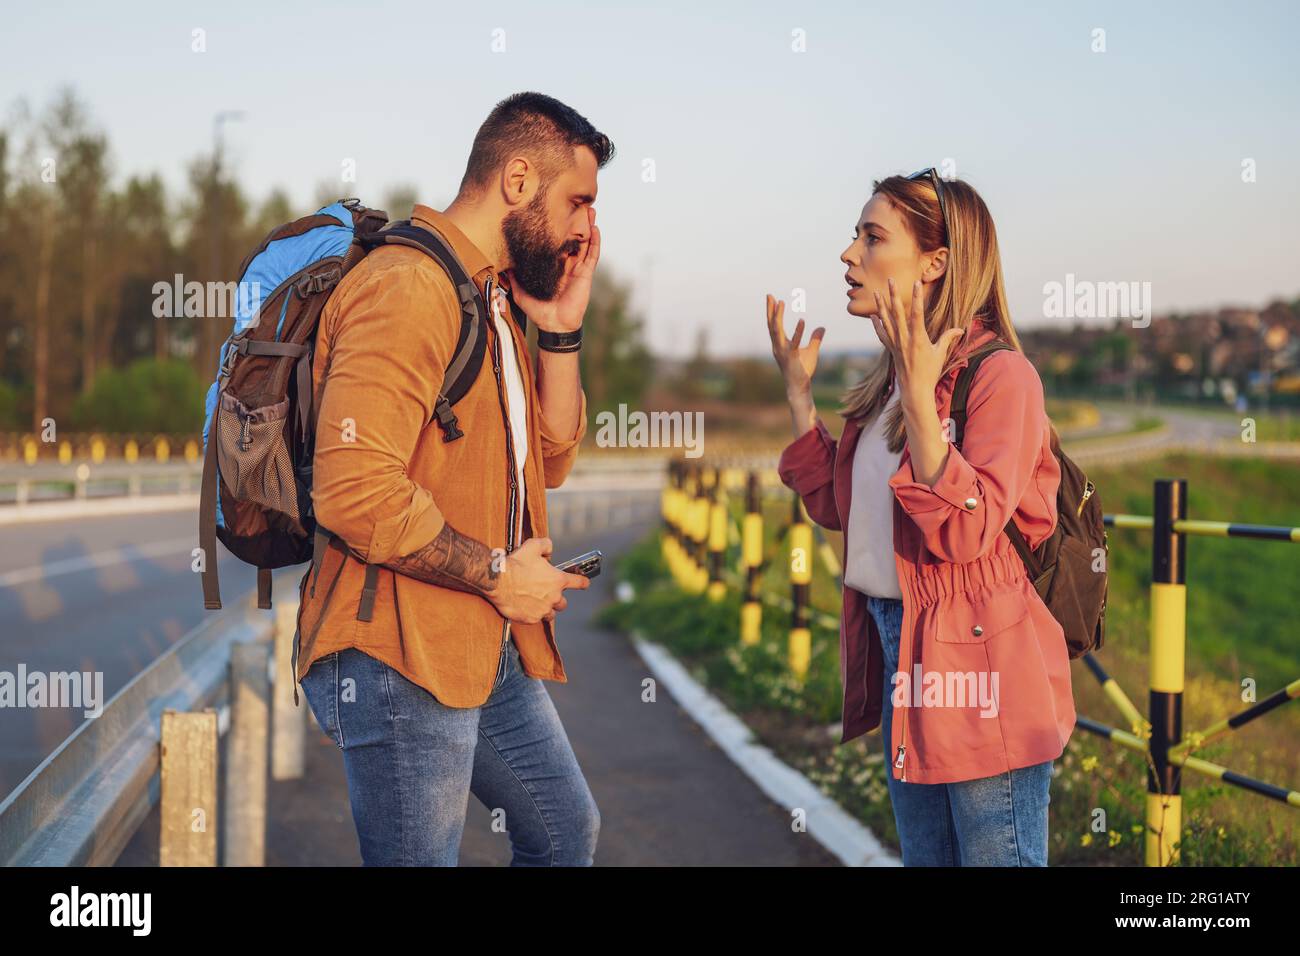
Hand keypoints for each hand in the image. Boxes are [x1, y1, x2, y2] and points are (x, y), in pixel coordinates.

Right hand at [487, 536, 589, 624]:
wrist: (498, 581)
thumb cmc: (516, 564)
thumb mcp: (533, 546)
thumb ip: (546, 545)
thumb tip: (549, 550)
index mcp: (557, 580)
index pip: (578, 582)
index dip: (583, 582)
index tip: (585, 584)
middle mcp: (553, 597)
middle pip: (563, 603)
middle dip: (558, 599)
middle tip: (548, 594)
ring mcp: (542, 610)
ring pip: (551, 614)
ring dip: (547, 609)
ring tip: (537, 603)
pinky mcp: (531, 619)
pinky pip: (536, 619)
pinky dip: (532, 615)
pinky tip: (525, 608)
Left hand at [504, 206, 599, 333]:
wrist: (553, 324)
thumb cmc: (538, 310)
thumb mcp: (519, 290)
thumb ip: (512, 276)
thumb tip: (500, 262)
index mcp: (553, 264)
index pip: (556, 241)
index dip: (557, 226)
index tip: (555, 209)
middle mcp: (566, 263)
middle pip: (573, 236)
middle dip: (575, 220)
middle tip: (575, 202)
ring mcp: (577, 267)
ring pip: (585, 242)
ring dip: (588, 226)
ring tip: (590, 209)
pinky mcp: (585, 274)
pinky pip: (592, 255)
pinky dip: (595, 241)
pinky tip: (596, 228)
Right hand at [765, 294, 824, 398]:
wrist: (799, 386)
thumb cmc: (803, 370)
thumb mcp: (811, 351)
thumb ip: (815, 338)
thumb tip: (822, 327)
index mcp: (780, 344)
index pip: (773, 325)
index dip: (772, 312)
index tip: (772, 299)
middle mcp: (778, 346)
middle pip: (771, 325)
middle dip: (770, 310)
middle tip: (769, 296)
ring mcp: (783, 352)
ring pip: (777, 331)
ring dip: (778, 316)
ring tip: (781, 302)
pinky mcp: (791, 357)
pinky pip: (794, 342)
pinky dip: (798, 331)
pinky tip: (802, 320)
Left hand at [870, 277, 963, 399]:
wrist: (915, 390)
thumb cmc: (930, 373)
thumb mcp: (941, 354)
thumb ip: (948, 338)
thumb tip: (960, 328)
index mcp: (918, 339)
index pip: (917, 314)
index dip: (917, 298)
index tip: (916, 283)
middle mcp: (905, 340)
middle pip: (898, 313)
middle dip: (894, 295)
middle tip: (890, 280)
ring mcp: (896, 345)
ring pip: (887, 322)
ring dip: (881, 306)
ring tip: (877, 292)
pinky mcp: (891, 350)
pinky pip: (883, 335)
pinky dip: (878, 325)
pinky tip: (874, 315)